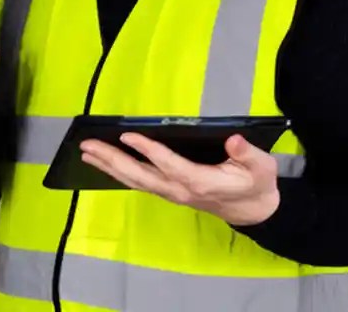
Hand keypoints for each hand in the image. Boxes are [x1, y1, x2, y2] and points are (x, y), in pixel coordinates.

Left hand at [79, 132, 280, 226]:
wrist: (254, 211)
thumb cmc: (256, 184)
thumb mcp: (261, 167)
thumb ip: (248, 155)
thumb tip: (235, 141)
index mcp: (202, 182)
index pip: (170, 165)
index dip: (149, 151)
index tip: (128, 135)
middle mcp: (180, 190)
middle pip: (141, 176)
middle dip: (113, 160)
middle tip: (87, 145)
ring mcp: (171, 194)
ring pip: (135, 181)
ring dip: (109, 166)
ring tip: (86, 152)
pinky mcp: (167, 192)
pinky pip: (138, 183)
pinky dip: (118, 172)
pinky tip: (103, 163)